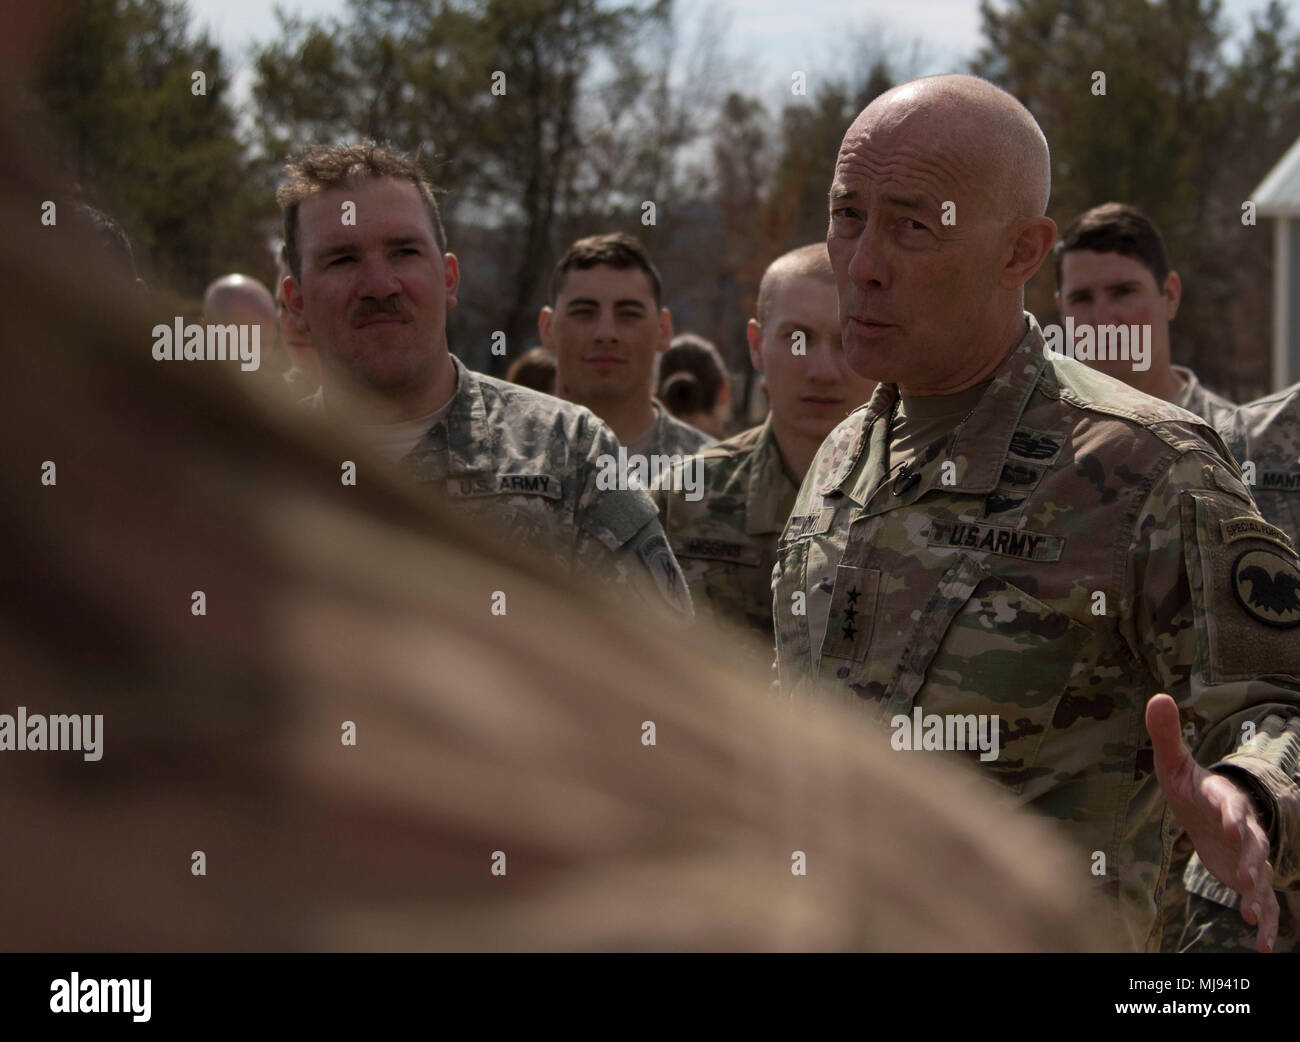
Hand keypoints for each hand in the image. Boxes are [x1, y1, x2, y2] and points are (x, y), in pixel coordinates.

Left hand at [1147, 693, 1277, 952]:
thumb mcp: (1174, 766)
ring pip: (1263, 876)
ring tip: (1252, 915)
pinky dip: (1270, 923)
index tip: (1230, 823)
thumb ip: (1167, 736)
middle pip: (1254, 844)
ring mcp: (1251, 856)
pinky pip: (1268, 903)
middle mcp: (1245, 829)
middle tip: (1247, 877)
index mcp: (1225, 801)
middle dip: (1252, 859)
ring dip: (1260, 895)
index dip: (1231, 813)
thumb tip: (1157, 696)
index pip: (1230, 805)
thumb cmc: (1191, 789)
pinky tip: (1266, 946)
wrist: (1209, 815)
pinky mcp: (1252, 879)